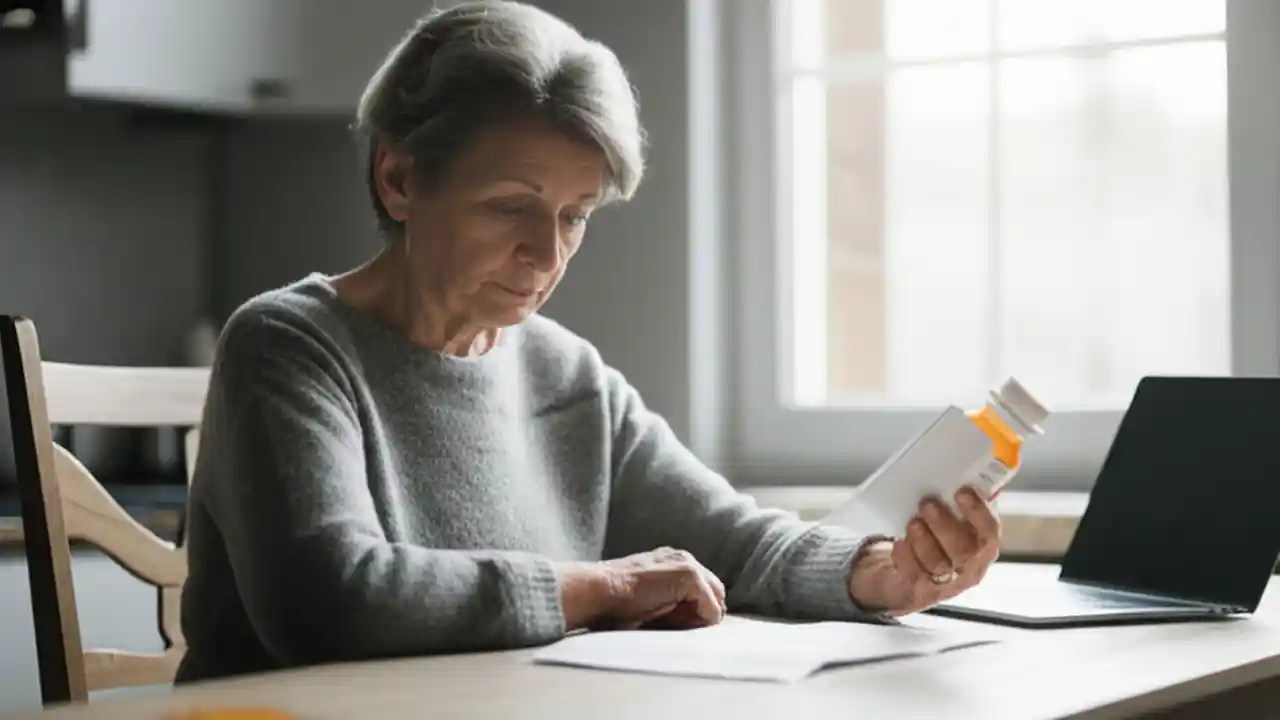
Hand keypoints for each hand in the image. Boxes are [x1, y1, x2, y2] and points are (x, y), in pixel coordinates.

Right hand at [556, 547, 726, 630]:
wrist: (596, 591)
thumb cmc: (614, 602)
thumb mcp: (648, 598)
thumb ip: (671, 602)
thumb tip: (696, 620)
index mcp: (671, 561)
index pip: (702, 588)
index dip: (696, 610)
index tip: (676, 624)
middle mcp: (682, 557)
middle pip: (715, 591)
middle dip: (703, 613)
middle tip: (679, 628)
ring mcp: (687, 563)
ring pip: (716, 600)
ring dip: (701, 617)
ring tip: (673, 624)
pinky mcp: (689, 575)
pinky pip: (711, 610)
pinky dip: (700, 622)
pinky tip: (674, 623)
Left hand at [847, 487, 1000, 615]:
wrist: (913, 578)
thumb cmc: (939, 542)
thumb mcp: (955, 523)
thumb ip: (961, 504)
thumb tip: (963, 473)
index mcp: (984, 548)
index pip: (990, 532)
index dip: (978, 512)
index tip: (962, 492)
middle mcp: (969, 569)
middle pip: (964, 552)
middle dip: (944, 525)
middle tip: (927, 504)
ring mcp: (945, 584)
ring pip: (938, 564)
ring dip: (924, 540)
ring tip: (913, 523)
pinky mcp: (920, 590)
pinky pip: (913, 575)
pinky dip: (905, 556)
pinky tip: (900, 543)